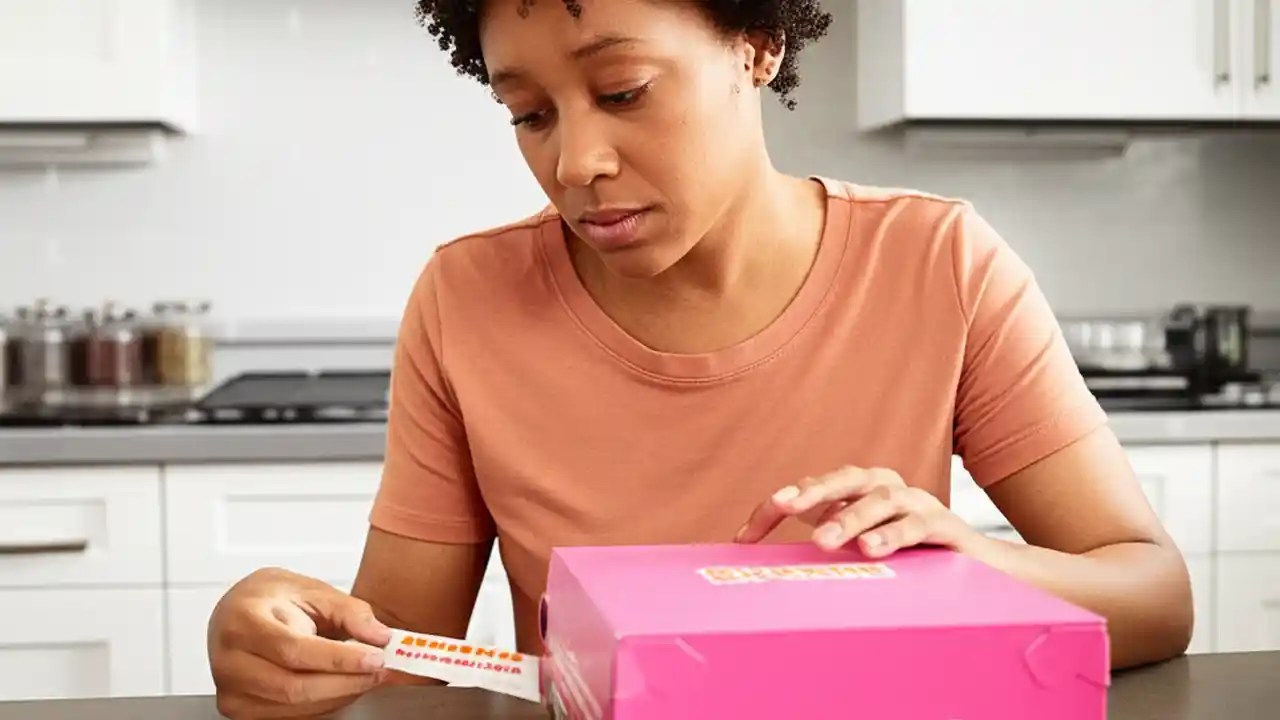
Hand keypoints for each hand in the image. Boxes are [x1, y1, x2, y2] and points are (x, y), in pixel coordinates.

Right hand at [209, 567, 393, 718]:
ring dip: (338, 696)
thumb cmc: (272, 598)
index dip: (338, 659)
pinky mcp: (238, 708)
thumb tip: (380, 637)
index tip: (374, 657)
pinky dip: (322, 705)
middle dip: (345, 682)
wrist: (237, 612)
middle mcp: (230, 658)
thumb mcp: (312, 590)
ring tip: (364, 676)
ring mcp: (230, 688)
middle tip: (378, 670)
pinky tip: (340, 686)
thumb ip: (350, 611)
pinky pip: (288, 716)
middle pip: (294, 687)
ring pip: (293, 706)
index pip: (294, 649)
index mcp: (245, 620)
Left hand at [735, 466, 983, 557]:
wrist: (980, 570)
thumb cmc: (910, 556)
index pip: (811, 490)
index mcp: (860, 490)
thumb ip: (822, 541)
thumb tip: (762, 554)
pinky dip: (892, 534)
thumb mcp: (858, 547)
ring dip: (849, 518)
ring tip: (823, 542)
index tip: (744, 536)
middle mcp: (886, 488)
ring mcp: (916, 502)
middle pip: (845, 479)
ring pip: (879, 500)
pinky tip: (872, 549)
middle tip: (783, 507)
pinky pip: (916, 525)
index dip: (776, 508)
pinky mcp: (943, 524)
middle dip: (812, 491)